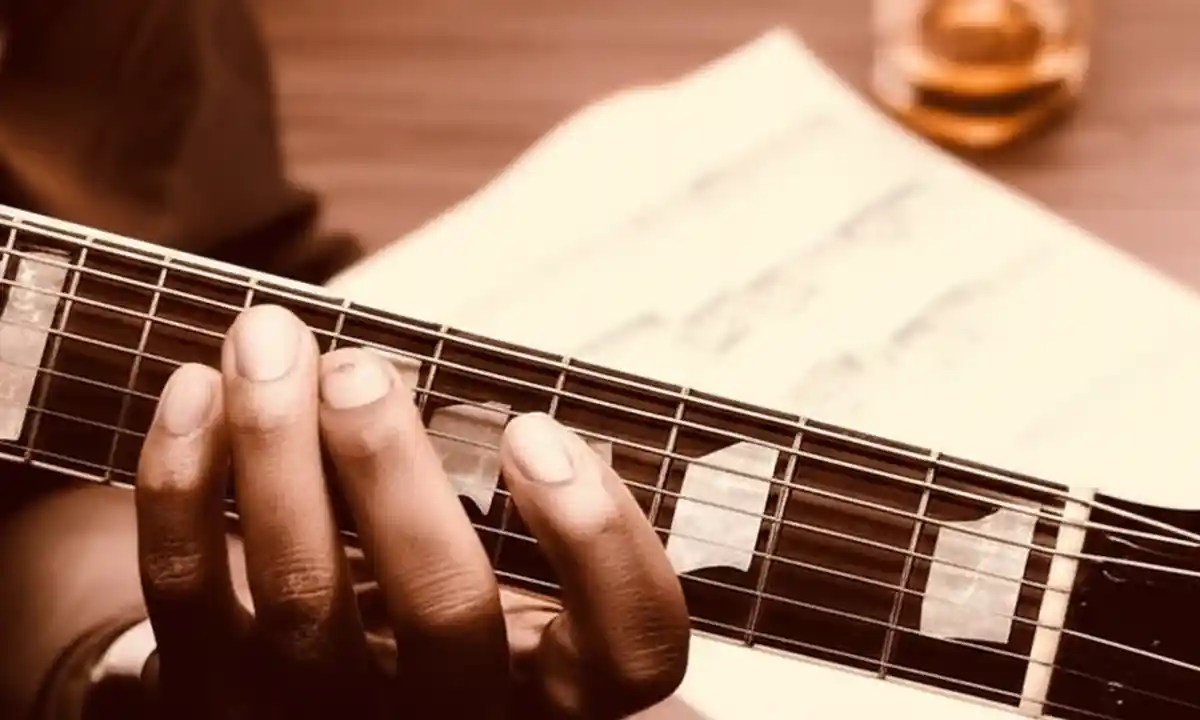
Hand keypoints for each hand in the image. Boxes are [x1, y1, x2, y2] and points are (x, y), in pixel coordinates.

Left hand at [135, 305, 689, 718]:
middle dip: (395, 471)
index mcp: (554, 683)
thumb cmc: (430, 591)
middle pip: (446, 611)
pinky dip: (184, 480)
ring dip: (277, 447)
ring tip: (266, 343)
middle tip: (357, 367)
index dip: (601, 539)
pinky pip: (188, 594)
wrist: (312, 693)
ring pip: (306, 596)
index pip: (633, 649)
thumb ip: (510, 496)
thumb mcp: (505, 567)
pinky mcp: (218, 703)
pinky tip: (196, 393)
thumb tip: (434, 368)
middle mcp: (456, 715)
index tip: (536, 430)